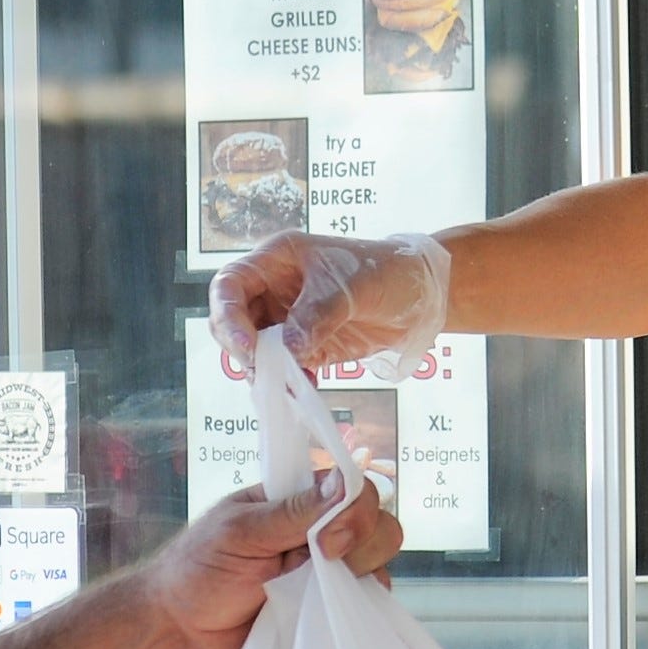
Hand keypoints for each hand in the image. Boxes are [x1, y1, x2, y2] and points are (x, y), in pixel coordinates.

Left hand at [132, 475, 407, 648]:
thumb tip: (346, 480)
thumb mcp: (240, 533)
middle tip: (318, 565)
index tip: (324, 543)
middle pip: (378, 526)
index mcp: (296, 502)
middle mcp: (320, 534)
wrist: (178, 637)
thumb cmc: (196, 574)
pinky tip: (332, 617)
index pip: (354, 490)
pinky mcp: (328, 614)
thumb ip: (294, 511)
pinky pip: (366, 607)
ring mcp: (328, 576)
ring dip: (359, 580)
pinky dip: (360, 611)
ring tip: (313, 597)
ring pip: (378, 566)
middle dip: (362, 545)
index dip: (354, 512)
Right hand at [209, 231, 452, 372]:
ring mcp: (287, 320)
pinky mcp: (305, 347)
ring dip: (265, 371)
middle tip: (263, 371)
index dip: (228, 316)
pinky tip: (306, 389)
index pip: (230, 285)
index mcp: (277, 260)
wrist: (418, 296)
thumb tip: (288, 350)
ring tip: (288, 384)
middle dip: (241, 349)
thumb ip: (316, 315)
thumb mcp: (349, 286)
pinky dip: (289, 383)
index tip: (247, 346)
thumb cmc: (384, 271)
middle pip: (233, 321)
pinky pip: (283, 369)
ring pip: (254, 350)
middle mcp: (273, 289)